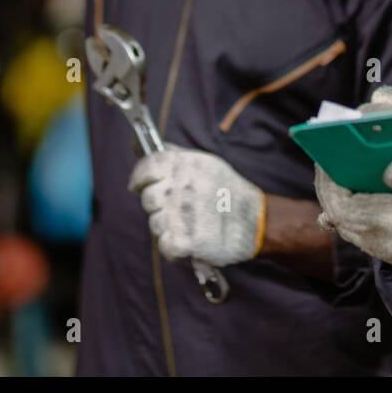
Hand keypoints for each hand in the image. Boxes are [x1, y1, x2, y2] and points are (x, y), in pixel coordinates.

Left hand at [128, 146, 264, 266]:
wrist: (254, 221)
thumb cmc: (227, 190)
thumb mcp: (204, 162)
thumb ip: (174, 154)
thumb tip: (143, 145)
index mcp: (185, 165)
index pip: (147, 166)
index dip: (139, 177)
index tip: (137, 185)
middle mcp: (181, 187)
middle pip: (148, 198)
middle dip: (158, 206)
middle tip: (177, 210)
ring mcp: (183, 214)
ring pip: (155, 223)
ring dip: (167, 227)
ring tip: (188, 225)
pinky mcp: (187, 240)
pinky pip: (164, 245)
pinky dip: (173, 247)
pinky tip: (188, 242)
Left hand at [315, 160, 391, 299]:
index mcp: (370, 222)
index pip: (332, 196)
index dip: (326, 174)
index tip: (325, 153)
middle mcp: (365, 235)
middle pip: (333, 204)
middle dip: (330, 180)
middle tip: (331, 157)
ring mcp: (372, 242)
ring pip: (342, 214)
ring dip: (340, 192)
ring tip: (342, 169)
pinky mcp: (382, 245)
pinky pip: (354, 222)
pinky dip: (350, 205)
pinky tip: (351, 196)